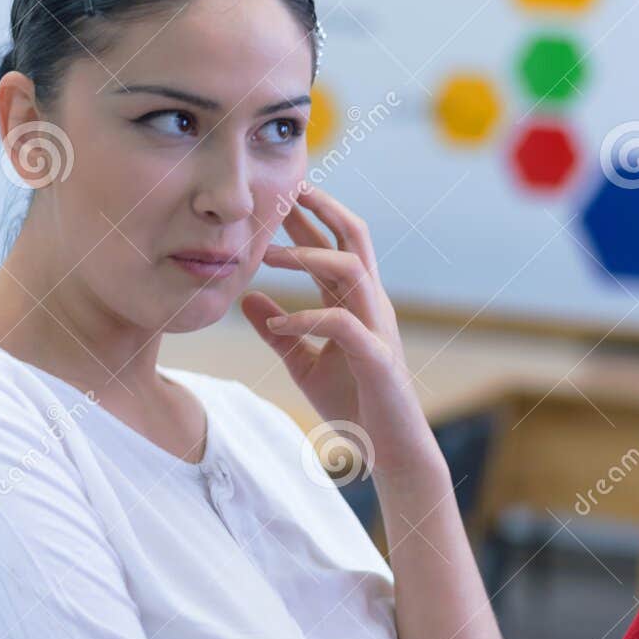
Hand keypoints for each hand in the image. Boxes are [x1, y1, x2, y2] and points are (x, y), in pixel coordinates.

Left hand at [240, 186, 439, 483]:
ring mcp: (378, 327)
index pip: (335, 244)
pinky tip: (274, 326)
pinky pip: (341, 323)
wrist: (392, 450)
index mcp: (357, 302)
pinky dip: (304, 318)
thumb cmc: (355, 404)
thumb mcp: (305, 363)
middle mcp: (372, 304)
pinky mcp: (376, 357)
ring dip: (307, 256)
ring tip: (266, 256)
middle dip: (322, 208)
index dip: (309, 216)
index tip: (278, 192)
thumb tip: (247, 297)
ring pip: (350, 269)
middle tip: (285, 188)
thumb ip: (280, 330)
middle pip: (355, 237)